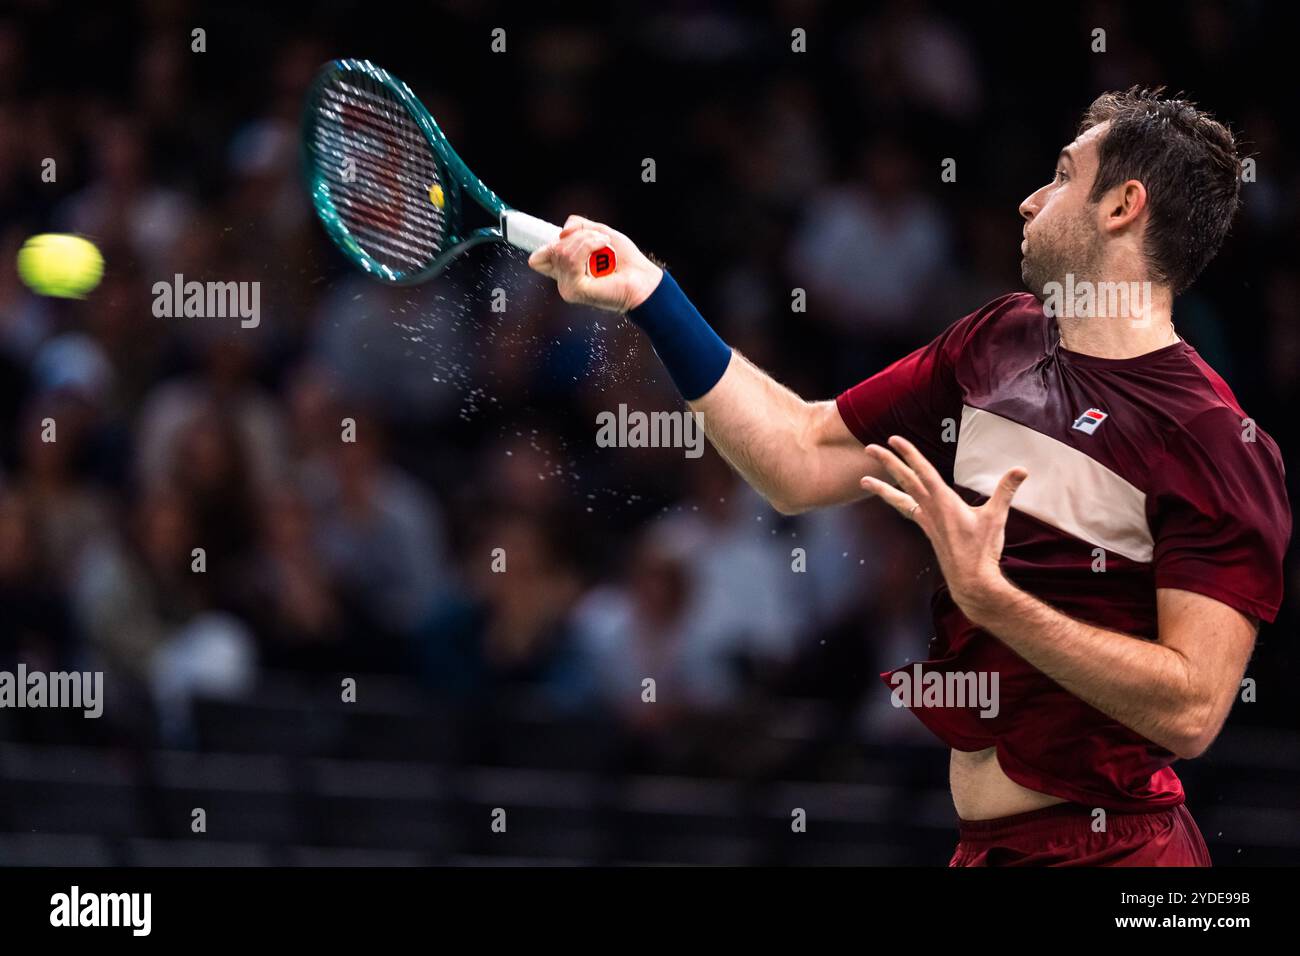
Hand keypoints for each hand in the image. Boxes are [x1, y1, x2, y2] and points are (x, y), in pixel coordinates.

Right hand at [527, 215, 662, 313]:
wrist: (642, 278)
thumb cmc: (625, 260)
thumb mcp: (599, 234)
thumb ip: (578, 227)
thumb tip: (562, 232)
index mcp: (565, 270)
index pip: (538, 258)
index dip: (549, 244)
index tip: (567, 235)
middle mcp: (563, 280)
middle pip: (553, 247)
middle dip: (579, 236)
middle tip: (601, 240)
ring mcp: (567, 287)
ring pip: (562, 251)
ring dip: (587, 240)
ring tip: (604, 245)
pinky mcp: (575, 290)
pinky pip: (572, 259)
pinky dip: (589, 246)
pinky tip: (603, 248)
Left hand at [860, 435, 1026, 621]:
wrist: (970, 580)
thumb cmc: (982, 550)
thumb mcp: (997, 517)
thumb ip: (1006, 491)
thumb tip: (1022, 469)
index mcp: (944, 501)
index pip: (923, 471)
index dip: (909, 453)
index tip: (894, 440)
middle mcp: (930, 509)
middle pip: (905, 480)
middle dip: (887, 462)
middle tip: (869, 448)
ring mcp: (926, 520)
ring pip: (900, 497)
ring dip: (882, 486)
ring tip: (864, 479)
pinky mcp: (927, 530)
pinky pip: (907, 510)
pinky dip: (897, 501)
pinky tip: (894, 499)